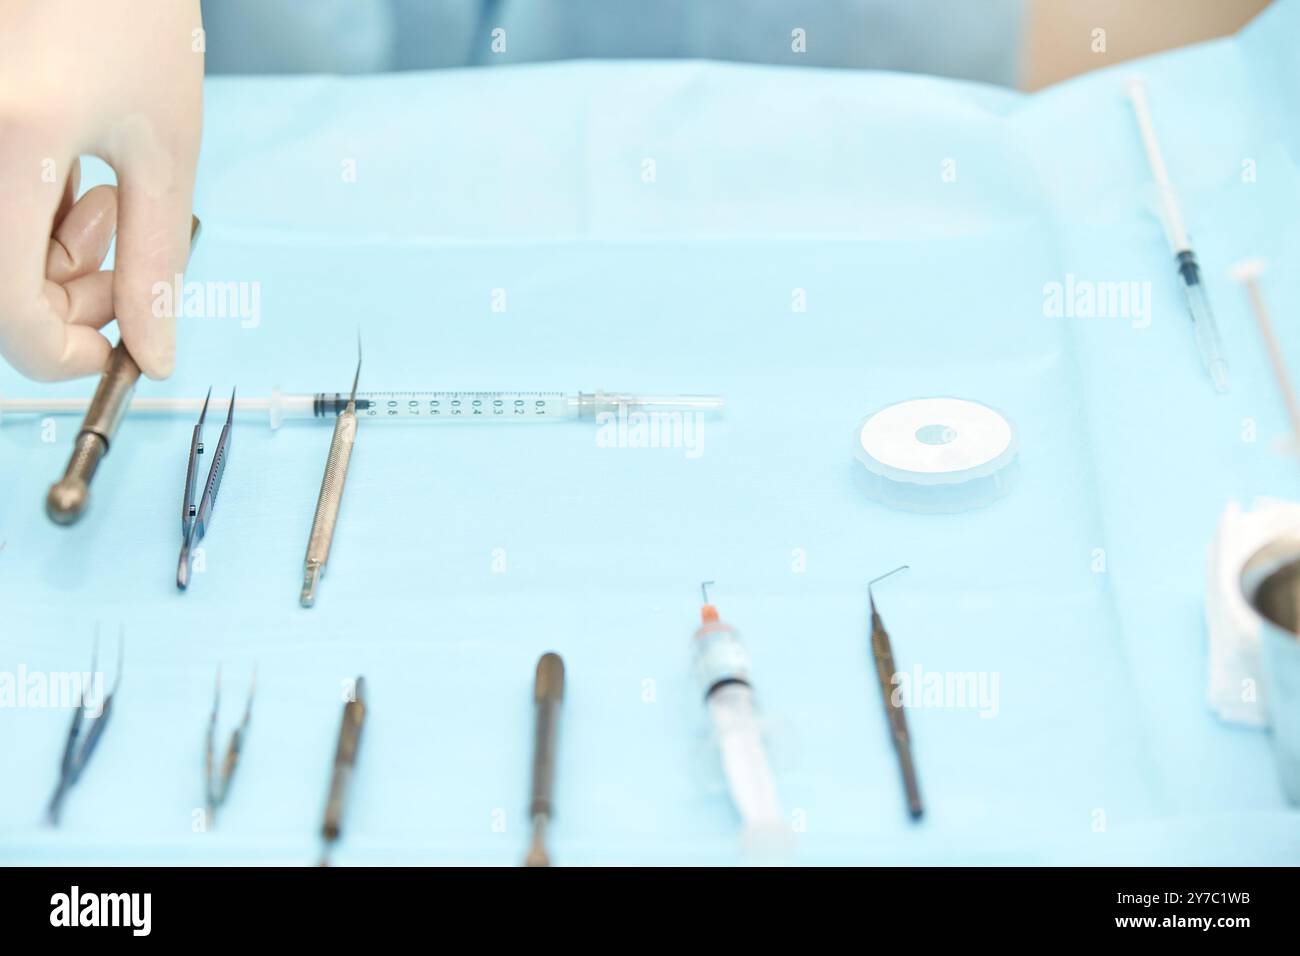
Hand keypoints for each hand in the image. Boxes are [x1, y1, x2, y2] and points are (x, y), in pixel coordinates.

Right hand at [0, 0, 202, 380]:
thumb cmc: (131, 9)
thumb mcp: (163, 144)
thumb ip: (156, 261)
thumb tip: (156, 354)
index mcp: (7, 148)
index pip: (11, 318)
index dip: (67, 354)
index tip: (119, 346)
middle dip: (68, 292)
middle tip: (125, 246)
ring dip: (47, 250)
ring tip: (104, 185)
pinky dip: (26, 210)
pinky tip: (68, 165)